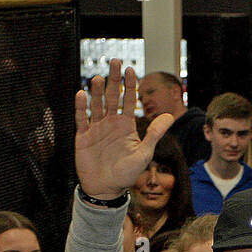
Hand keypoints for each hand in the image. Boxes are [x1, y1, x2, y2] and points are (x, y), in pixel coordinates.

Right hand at [74, 59, 173, 198]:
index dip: (129, 85)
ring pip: (96, 104)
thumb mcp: (144, 153)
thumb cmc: (127, 174)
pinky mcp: (83, 136)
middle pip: (111, 96)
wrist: (106, 189)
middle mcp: (111, 123)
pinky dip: (81, 107)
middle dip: (113, 79)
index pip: (129, 100)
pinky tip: (81, 94)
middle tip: (114, 61)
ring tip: (98, 78)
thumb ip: (154, 134)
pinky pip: (81, 118)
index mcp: (126, 125)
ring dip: (96, 91)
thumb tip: (170, 116)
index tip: (130, 69)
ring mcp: (96, 128)